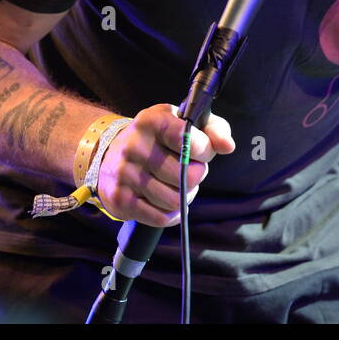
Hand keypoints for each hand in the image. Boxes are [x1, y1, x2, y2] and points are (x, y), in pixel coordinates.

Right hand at [96, 104, 234, 225]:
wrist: (111, 156)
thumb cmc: (157, 139)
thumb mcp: (182, 123)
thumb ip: (213, 129)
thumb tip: (228, 146)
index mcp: (151, 121)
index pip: (188, 139)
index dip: (204, 150)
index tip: (201, 150)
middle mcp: (135, 146)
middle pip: (186, 176)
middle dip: (196, 176)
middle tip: (189, 171)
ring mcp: (126, 174)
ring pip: (175, 200)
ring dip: (184, 197)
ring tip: (178, 187)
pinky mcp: (121, 199)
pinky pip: (161, 218)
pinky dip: (172, 214)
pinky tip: (167, 202)